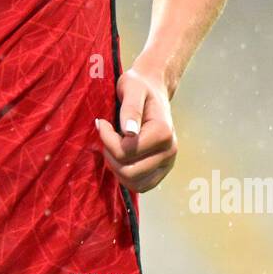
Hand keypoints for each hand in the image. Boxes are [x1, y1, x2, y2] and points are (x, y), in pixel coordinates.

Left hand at [94, 66, 176, 193]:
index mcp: (163, 132)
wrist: (152, 90)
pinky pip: (140, 186)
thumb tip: (129, 132)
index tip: (102, 123)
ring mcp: (168, 163)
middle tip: (107, 137)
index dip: (107, 139)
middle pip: (129, 171)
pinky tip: (120, 158)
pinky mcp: (161, 171)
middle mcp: (170, 151)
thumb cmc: (138, 86)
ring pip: (134, 183)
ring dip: (116, 168)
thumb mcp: (131, 88)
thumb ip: (130, 109)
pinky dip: (125, 176)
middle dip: (111, 155)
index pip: (126, 152)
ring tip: (114, 147)